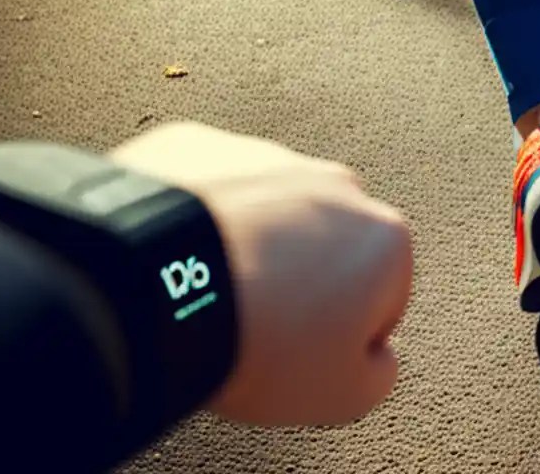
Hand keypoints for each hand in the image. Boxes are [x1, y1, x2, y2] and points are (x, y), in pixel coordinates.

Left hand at [110, 122, 412, 425]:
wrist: (154, 286)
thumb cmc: (257, 339)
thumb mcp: (341, 393)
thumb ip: (377, 373)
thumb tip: (375, 355)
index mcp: (385, 238)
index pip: (382, 299)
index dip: (341, 336)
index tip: (300, 353)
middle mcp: (336, 184)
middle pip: (327, 243)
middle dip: (301, 278)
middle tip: (256, 323)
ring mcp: (264, 156)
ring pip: (264, 209)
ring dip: (247, 243)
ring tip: (207, 291)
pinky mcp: (198, 146)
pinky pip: (203, 187)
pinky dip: (193, 218)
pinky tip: (171, 258)